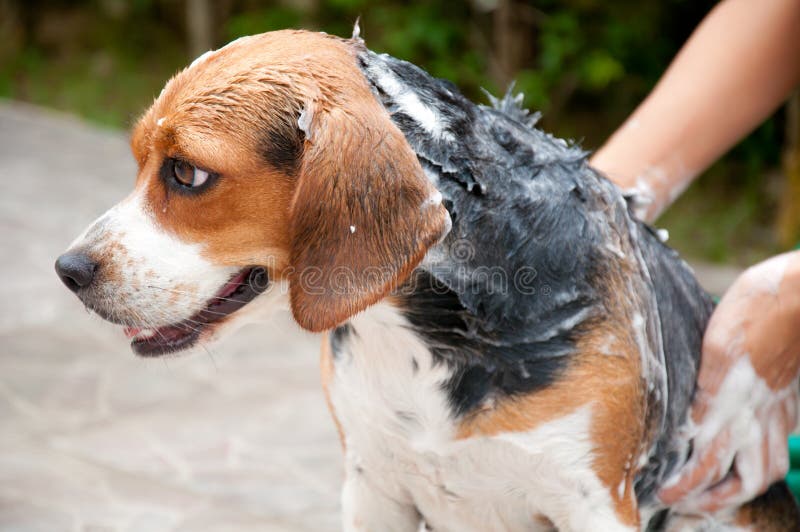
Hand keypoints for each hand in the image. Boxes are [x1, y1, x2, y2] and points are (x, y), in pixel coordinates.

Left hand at [659, 251, 799, 512]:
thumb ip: (706, 387)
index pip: (707, 463)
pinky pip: (779, 442)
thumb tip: (693, 424)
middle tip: (686, 504)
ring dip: (741, 487)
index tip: (664, 494)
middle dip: (714, 500)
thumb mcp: (717, 343)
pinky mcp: (790, 400)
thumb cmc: (756, 308)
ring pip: (768, 468)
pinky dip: (762, 458)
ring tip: (717, 491)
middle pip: (744, 480)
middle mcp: (759, 415)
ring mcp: (779, 410)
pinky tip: (748, 451)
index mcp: (734, 403)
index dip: (685, 486)